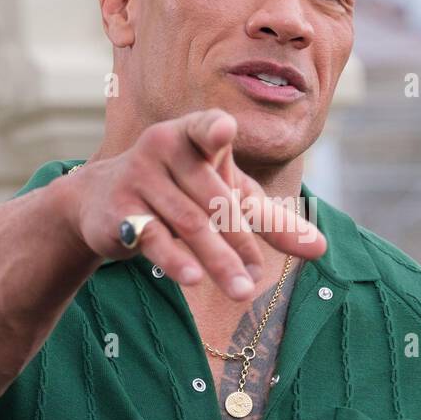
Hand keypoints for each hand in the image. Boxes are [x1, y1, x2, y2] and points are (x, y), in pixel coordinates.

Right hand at [64, 109, 325, 299]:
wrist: (99, 199)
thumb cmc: (180, 189)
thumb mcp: (224, 195)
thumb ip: (270, 218)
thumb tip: (320, 248)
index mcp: (193, 134)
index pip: (206, 129)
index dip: (214, 130)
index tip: (223, 131)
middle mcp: (163, 148)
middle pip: (212, 200)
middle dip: (238, 240)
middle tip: (257, 278)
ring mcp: (138, 178)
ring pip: (187, 224)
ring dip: (217, 260)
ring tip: (243, 291)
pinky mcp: (119, 211)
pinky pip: (151, 237)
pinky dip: (173, 259)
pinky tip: (193, 279)